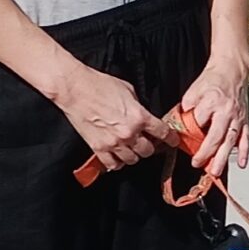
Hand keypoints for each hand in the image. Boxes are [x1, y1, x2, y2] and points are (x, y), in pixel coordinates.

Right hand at [59, 66, 173, 173]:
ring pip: (132, 160)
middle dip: (149, 146)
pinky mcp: (98, 148)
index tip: (173, 141)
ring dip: (133, 155)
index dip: (171, 138)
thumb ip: (138, 106)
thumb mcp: (128, 90)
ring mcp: (113, 142)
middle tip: (146, 141)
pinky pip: (112, 164)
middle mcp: (129, 133)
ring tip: (130, 148)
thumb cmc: (99, 85)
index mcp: (139, 117)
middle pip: (148, 151)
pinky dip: (116, 162)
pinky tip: (117, 156)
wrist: (75, 89)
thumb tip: (142, 114)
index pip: (163, 133)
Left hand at [176, 52, 248, 178]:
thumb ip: (186, 108)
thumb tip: (178, 124)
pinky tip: (241, 164)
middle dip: (206, 152)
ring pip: (230, 140)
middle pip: (215, 136)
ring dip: (223, 158)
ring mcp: (237, 117)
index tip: (182, 143)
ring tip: (216, 172)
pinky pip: (246, 138)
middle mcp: (226, 111)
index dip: (189, 134)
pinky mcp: (245, 120)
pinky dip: (244, 152)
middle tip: (197, 164)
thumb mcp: (194, 89)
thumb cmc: (213, 79)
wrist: (233, 69)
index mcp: (211, 102)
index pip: (198, 122)